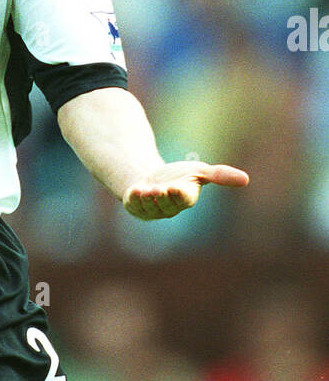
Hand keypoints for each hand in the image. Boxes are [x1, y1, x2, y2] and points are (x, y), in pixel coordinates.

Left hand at [123, 160, 248, 219]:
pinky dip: (134, 199)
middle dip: (161, 196)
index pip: (183, 198)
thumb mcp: (199, 172)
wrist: (150, 177)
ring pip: (149, 206)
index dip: (178, 194)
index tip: (174, 188)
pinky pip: (134, 205)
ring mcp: (151, 209)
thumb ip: (220, 175)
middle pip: (165, 204)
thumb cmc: (178, 176)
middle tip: (158, 189)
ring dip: (147, 199)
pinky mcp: (135, 207)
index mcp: (185, 199)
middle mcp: (168, 207)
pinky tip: (134, 191)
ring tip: (145, 190)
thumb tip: (246, 179)